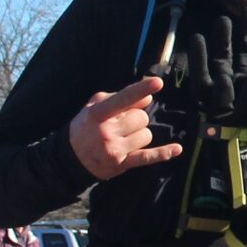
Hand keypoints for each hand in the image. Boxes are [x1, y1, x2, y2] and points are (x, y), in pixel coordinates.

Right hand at [68, 78, 182, 180]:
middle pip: (141, 118)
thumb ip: (119, 98)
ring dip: (140, 134)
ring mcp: (115, 150)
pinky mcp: (122, 164)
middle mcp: (106, 132)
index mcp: (98, 114)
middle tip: (122, 123)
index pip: (123, 99)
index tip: (158, 82)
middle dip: (136, 118)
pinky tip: (177, 148)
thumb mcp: (95, 106)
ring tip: (124, 137)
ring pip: (146, 135)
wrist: (69, 158)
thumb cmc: (85, 126)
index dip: (141, 90)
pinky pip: (147, 157)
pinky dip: (163, 153)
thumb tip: (147, 98)